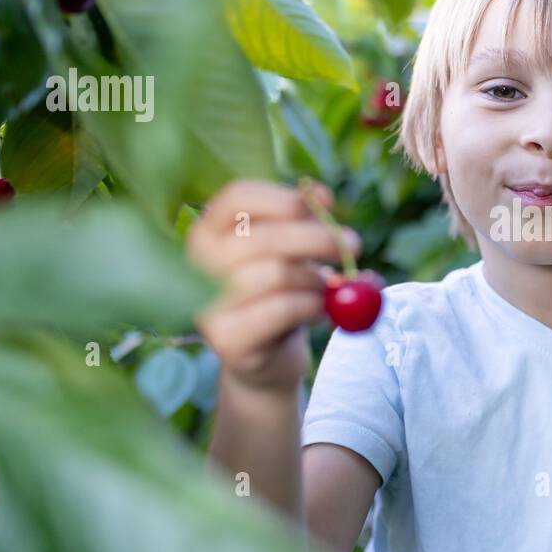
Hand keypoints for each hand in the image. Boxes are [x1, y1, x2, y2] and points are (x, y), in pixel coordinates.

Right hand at [187, 178, 360, 393]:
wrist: (269, 356)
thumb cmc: (281, 291)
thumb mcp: (294, 249)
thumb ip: (306, 218)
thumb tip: (322, 196)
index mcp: (210, 229)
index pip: (238, 197)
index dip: (284, 197)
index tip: (326, 202)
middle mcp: (198, 263)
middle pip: (262, 236)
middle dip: (317, 238)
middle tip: (354, 244)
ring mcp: (208, 303)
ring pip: (277, 274)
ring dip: (316, 280)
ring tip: (325, 289)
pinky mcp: (227, 339)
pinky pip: (283, 310)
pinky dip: (312, 306)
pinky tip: (318, 310)